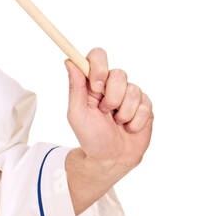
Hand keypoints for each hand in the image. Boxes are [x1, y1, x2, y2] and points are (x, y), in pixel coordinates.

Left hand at [64, 48, 152, 171]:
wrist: (112, 158)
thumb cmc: (91, 137)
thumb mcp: (77, 115)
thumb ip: (75, 88)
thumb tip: (69, 61)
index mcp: (93, 83)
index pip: (98, 56)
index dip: (99, 67)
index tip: (96, 86)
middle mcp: (112, 85)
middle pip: (119, 73)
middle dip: (112, 97)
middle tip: (105, 112)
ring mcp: (130, 94)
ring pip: (133, 90)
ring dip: (123, 113)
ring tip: (117, 123)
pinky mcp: (145, 105)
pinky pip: (145, 105)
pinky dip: (134, 121)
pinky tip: (129, 128)